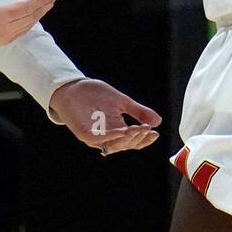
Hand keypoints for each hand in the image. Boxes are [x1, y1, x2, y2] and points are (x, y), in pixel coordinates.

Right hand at [0, 0, 61, 54]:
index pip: (28, 7)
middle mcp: (5, 30)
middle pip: (32, 15)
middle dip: (46, 3)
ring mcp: (4, 37)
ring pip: (29, 24)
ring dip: (40, 12)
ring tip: (49, 2)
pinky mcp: (1, 41)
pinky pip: (22, 31)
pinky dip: (31, 22)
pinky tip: (34, 17)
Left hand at [48, 78, 162, 153]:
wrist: (74, 86)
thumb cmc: (95, 94)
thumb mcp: (121, 101)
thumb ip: (138, 111)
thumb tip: (158, 121)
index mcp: (117, 129)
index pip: (133, 141)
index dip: (145, 139)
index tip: (155, 133)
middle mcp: (107, 136)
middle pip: (126, 145)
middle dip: (138, 138)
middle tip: (147, 129)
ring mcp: (95, 136)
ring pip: (114, 145)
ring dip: (127, 139)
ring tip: (138, 129)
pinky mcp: (84, 133)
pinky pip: (99, 139)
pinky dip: (111, 137)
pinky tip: (122, 130)